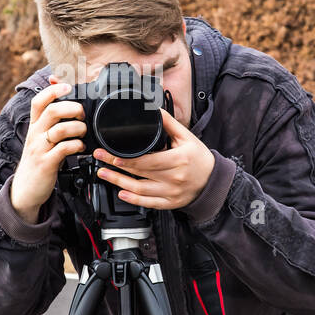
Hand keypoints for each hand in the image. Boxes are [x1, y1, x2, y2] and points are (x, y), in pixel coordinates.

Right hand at [10, 75, 85, 224]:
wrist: (25, 190)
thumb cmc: (38, 162)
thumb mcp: (41, 140)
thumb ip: (51, 124)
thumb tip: (66, 105)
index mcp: (34, 127)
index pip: (38, 101)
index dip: (52, 91)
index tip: (67, 86)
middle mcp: (35, 135)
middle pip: (51, 111)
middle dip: (71, 108)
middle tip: (81, 114)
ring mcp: (39, 149)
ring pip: (59, 130)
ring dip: (77, 128)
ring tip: (83, 133)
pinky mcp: (46, 164)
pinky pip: (63, 149)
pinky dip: (76, 145)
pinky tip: (80, 147)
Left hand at [92, 108, 215, 209]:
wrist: (213, 181)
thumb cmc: (200, 158)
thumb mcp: (187, 137)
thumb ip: (169, 123)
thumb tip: (153, 110)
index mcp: (178, 160)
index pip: (147, 161)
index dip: (127, 159)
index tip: (111, 154)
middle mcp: (174, 178)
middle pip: (139, 174)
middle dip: (116, 166)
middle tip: (101, 159)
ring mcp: (171, 193)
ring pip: (140, 190)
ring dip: (119, 183)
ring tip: (104, 174)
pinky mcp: (170, 203)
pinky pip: (149, 203)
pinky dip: (133, 200)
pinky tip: (122, 193)